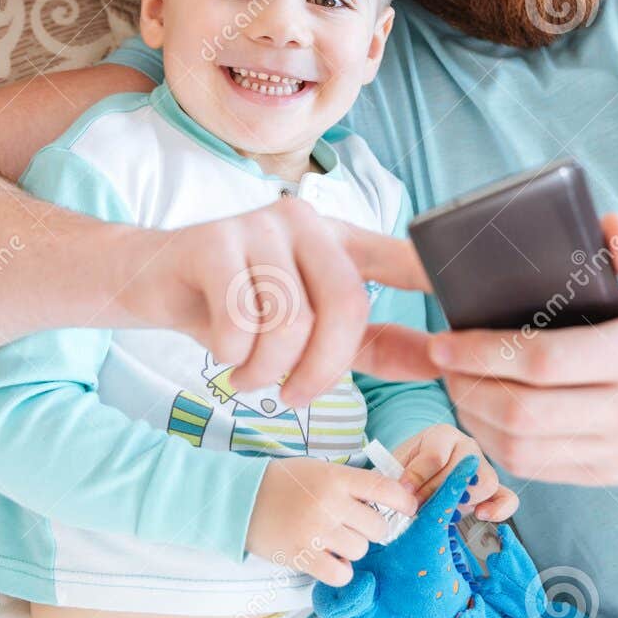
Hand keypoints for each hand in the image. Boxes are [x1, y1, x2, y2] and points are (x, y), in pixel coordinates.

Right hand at [112, 197, 439, 407]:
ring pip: (290, 321)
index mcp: (336, 241)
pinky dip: (231, 354)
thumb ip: (376, 343)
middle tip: (295, 395)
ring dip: (266, 369)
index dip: (434, 275)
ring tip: (247, 373)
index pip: (398, 255)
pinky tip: (220, 351)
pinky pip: (240, 321)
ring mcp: (258, 226)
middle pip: (345, 305)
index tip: (471, 297)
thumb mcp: (310, 328)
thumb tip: (443, 363)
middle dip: (322, 368)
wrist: (146, 282)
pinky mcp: (212, 242)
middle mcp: (304, 222)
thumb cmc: (234, 306)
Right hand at [245, 457, 417, 586]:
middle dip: (372, 529)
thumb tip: (389, 500)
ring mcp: (315, 532)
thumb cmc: (285, 482)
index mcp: (335, 477)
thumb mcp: (320, 469)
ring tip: (334, 539)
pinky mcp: (302, 557)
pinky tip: (329, 559)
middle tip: (356, 526)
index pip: (384, 489)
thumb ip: (351, 483)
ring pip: (360, 551)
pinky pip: (341, 574)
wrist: (241, 498)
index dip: (404, 502)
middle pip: (377, 527)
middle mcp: (328, 503)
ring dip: (353, 548)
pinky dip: (340, 570)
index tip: (409, 509)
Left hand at [392, 424, 518, 520]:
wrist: (420, 474)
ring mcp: (484, 467)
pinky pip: (507, 498)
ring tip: (441, 509)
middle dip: (437, 493)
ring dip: (462, 501)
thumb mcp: (398, 465)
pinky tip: (480, 515)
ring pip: (486, 483)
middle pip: (462, 471)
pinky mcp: (494, 489)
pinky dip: (499, 509)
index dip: (417, 478)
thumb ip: (399, 477)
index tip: (404, 492)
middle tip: (419, 506)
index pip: (435, 456)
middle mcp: (467, 447)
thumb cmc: (407, 469)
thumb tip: (404, 495)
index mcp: (441, 435)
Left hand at [429, 214, 617, 485]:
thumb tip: (607, 227)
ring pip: (523, 449)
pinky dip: (499, 444)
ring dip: (475, 420)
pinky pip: (538, 470)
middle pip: (523, 412)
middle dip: (467, 387)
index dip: (483, 354)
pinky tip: (486, 416)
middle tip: (442, 362)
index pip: (543, 362)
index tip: (444, 339)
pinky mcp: (610, 476)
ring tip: (457, 386)